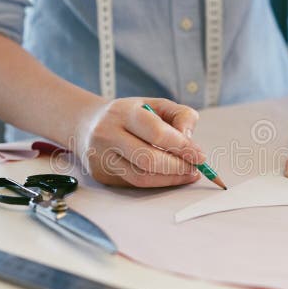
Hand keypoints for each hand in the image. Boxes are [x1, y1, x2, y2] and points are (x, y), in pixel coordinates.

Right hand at [75, 97, 204, 186]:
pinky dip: (156, 183)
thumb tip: (190, 140)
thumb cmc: (129, 114)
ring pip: (141, 177)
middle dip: (178, 167)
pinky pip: (134, 184)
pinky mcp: (101, 175)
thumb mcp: (154, 104)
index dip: (182, 147)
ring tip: (186, 174)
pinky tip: (169, 177)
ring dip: (170, 179)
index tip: (200, 156)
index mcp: (123, 112)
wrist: (86, 124)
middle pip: (148, 159)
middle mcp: (107, 134)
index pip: (157, 133)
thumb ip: (180, 115)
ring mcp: (101, 157)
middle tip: (195, 169)